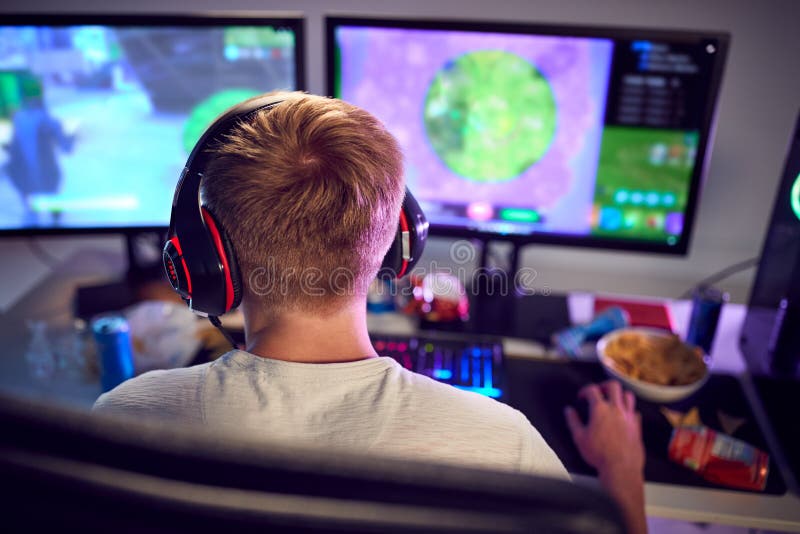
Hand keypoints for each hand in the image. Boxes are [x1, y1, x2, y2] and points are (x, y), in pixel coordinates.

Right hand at [565, 380, 647, 533]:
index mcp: (600, 409)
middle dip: (604, 386)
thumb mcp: (579, 438)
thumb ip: (573, 421)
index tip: (582, 396)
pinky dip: (629, 410)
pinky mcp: (637, 426)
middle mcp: (616, 409)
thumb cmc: (600, 455)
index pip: (592, 390)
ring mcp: (628, 417)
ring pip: (628, 395)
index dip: (584, 390)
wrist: (620, 468)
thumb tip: (569, 411)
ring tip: (613, 400)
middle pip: (613, 386)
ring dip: (619, 394)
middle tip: (599, 391)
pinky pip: (635, 411)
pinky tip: (624, 416)